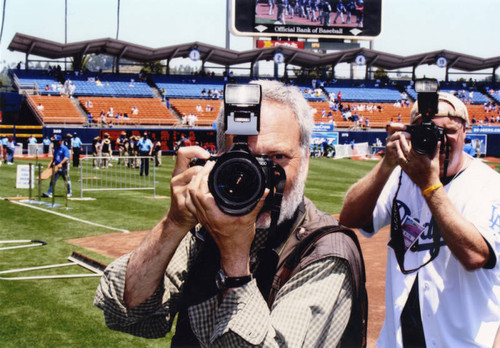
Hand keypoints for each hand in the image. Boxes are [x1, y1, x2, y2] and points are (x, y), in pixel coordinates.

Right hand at [166, 146, 210, 236]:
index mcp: (178, 172)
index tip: (207, 156)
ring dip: (208, 183)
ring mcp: (178, 191)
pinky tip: (208, 197)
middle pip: (195, 169)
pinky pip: (198, 195)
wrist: (177, 219)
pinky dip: (206, 195)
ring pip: (197, 181)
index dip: (195, 151)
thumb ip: (197, 171)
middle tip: (216, 175)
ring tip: (212, 187)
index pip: (183, 153)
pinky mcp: (182, 203)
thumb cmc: (186, 198)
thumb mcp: (188, 181)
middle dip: (208, 172)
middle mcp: (176, 180)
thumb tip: (215, 161)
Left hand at [186, 161, 268, 275]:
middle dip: (198, 176)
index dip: (203, 177)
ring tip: (203, 173)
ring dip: (194, 183)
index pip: (200, 192)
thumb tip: (265, 190)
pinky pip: (192, 202)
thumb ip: (257, 203)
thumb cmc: (239, 239)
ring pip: (190, 196)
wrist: (233, 251)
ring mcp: (201, 217)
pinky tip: (200, 186)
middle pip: (192, 191)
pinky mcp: (202, 218)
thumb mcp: (250, 219)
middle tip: (208, 166)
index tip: (212, 168)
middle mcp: (205, 215)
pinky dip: (193, 192)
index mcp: (214, 214)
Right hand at [383, 123, 409, 168]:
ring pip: (398, 138)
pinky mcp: (388, 148)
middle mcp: (389, 138)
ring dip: (405, 140)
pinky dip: (402, 146)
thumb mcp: (401, 143)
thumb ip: (405, 137)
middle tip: (410, 137)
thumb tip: (414, 131)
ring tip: (409, 143)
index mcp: (392, 135)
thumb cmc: (398, 151)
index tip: (405, 128)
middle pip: (398, 132)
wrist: (391, 161)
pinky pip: (397, 144)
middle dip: (406, 134)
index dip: (399, 125)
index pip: (393, 126)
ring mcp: (388, 142)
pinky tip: (405, 149)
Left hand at [386, 123, 440, 188]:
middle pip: (406, 150)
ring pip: (401, 156)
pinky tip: (396, 153)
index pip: (413, 148)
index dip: (409, 141)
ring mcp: (409, 167)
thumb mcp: (436, 161)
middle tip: (400, 135)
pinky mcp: (406, 171)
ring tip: (396, 143)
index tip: (408, 136)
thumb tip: (438, 142)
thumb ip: (436, 150)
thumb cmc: (433, 173)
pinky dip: (397, 157)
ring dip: (398, 149)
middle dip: (402, 142)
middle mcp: (414, 162)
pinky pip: (400, 163)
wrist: (429, 185)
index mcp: (422, 159)